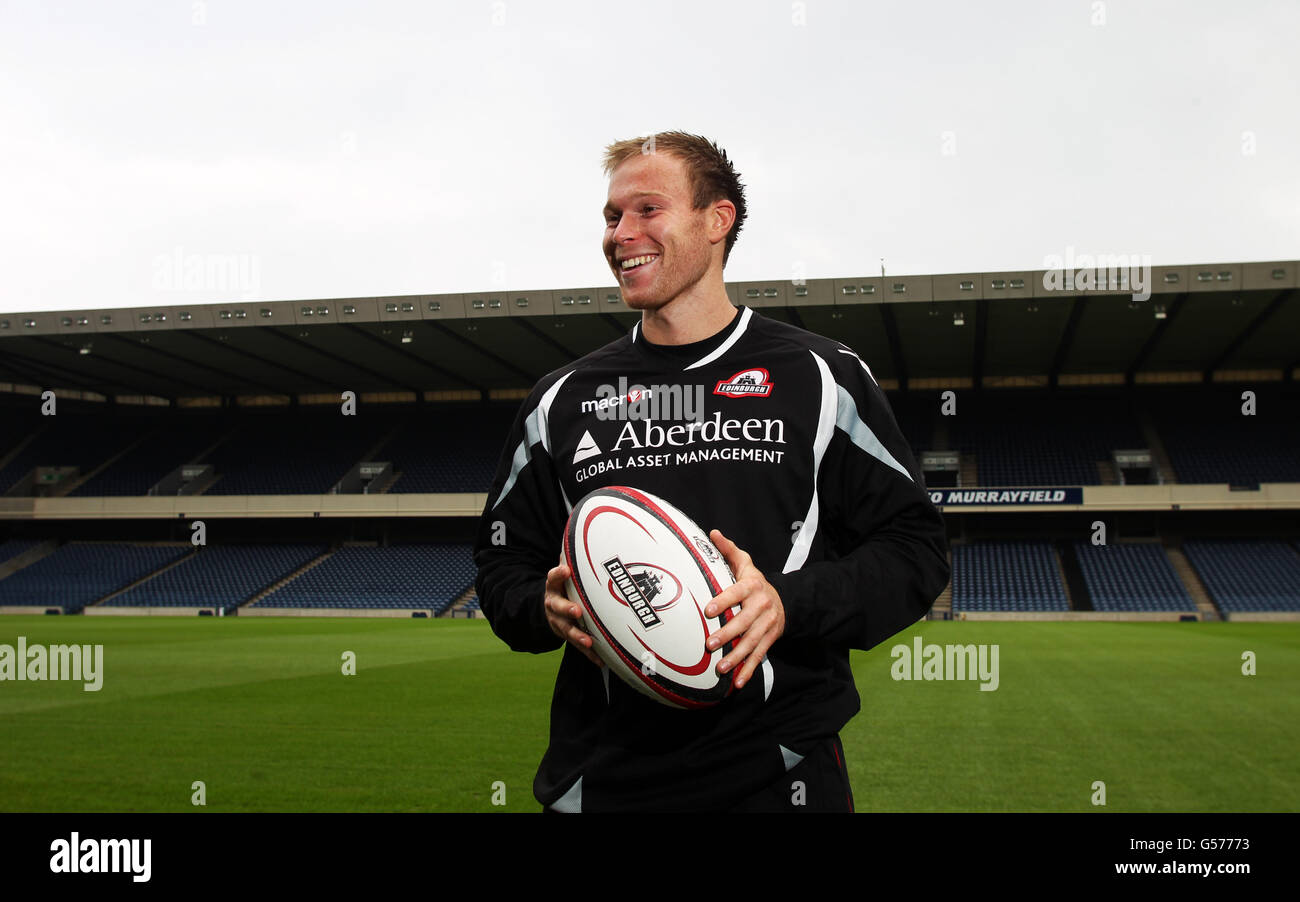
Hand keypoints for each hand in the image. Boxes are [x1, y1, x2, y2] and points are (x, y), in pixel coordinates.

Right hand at [543, 562, 603, 667]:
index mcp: (553, 587)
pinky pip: (578, 647)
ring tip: (588, 641)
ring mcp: (559, 623)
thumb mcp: (564, 571)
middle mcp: (553, 605)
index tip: (565, 569)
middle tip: (577, 611)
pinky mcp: (567, 636)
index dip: (557, 574)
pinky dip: (589, 654)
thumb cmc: (565, 586)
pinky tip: (600, 661)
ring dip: (577, 636)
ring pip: (566, 630)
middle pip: (557, 607)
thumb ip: (572, 557)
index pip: (552, 578)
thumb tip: (583, 527)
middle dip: (567, 610)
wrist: (546, 609)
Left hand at [702, 529, 784, 689]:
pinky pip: (759, 656)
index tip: (709, 609)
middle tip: (710, 644)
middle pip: (745, 622)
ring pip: (752, 643)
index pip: (738, 592)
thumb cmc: (755, 582)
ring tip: (720, 668)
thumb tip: (712, 533)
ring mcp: (767, 625)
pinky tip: (737, 683)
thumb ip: (728, 550)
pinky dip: (748, 670)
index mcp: (753, 586)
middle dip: (728, 634)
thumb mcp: (745, 563)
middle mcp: (762, 606)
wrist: (785, 600)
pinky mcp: (770, 640)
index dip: (724, 600)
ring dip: (736, 657)